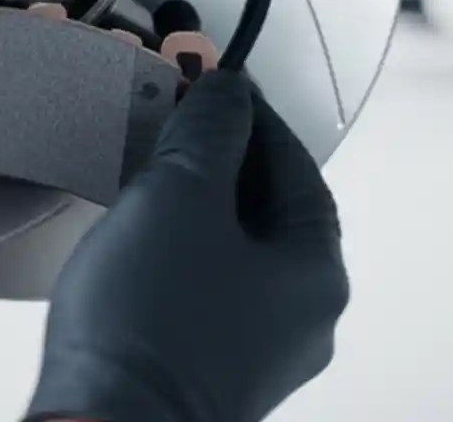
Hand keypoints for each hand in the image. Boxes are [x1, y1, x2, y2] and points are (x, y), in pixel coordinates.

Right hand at [26, 72, 348, 421]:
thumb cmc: (150, 322)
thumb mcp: (181, 195)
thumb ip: (211, 131)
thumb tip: (228, 92)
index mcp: (316, 274)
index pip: (298, 167)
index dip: (253, 115)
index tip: (217, 82)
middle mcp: (297, 319)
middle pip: (268, 211)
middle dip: (222, 159)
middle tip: (178, 117)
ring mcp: (252, 351)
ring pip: (232, 251)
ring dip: (196, 204)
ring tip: (148, 167)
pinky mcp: (203, 369)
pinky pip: (201, 288)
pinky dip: (177, 249)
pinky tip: (136, 235)